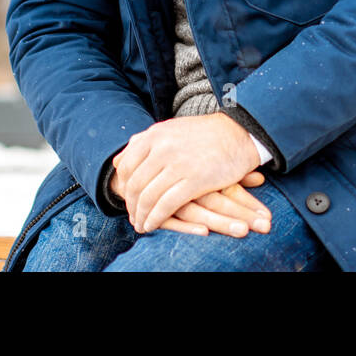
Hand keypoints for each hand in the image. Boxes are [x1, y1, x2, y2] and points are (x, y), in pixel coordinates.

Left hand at [112, 113, 261, 233]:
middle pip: (135, 184)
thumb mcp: (170, 130)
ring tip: (141, 224)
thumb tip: (117, 162)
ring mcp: (178, 165)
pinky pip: (167, 205)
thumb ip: (143, 143)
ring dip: (141, 215)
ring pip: (148, 197)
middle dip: (131, 205)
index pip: (126, 166)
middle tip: (133, 216)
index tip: (127, 198)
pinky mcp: (194, 181)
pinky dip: (156, 218)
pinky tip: (153, 225)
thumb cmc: (204, 134)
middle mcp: (162, 149)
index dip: (123, 187)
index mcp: (154, 135)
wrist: (238, 133)